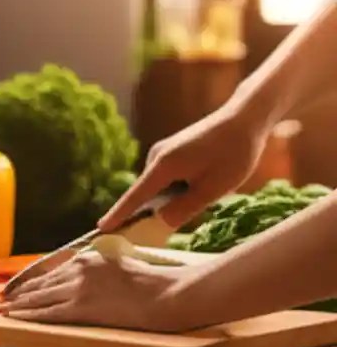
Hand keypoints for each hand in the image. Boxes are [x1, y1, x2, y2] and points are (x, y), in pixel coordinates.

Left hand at [3, 252, 192, 332]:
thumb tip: (79, 279)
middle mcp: (78, 270)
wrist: (165, 294)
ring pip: (40, 297)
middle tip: (2, 299)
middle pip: (41, 284)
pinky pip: (49, 312)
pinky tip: (17, 317)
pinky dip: (30, 315)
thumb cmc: (150, 282)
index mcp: (87, 258)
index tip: (18, 287)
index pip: (51, 271)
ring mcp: (78, 288)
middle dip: (20, 292)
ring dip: (19, 304)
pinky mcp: (82, 307)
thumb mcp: (118, 264)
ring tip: (3, 309)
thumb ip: (96, 269)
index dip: (32, 281)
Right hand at [99, 104, 270, 231]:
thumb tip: (160, 222)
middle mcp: (156, 157)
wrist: (245, 117)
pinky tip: (207, 178)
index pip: (135, 197)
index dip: (119, 214)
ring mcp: (162, 152)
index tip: (101, 229)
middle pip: (148, 194)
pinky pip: (167, 177)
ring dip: (176, 196)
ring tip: (211, 186)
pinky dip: (179, 187)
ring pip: (160, 186)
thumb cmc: (234, 153)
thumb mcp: (215, 188)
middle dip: (159, 209)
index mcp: (163, 166)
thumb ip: (185, 208)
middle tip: (192, 210)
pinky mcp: (170, 151)